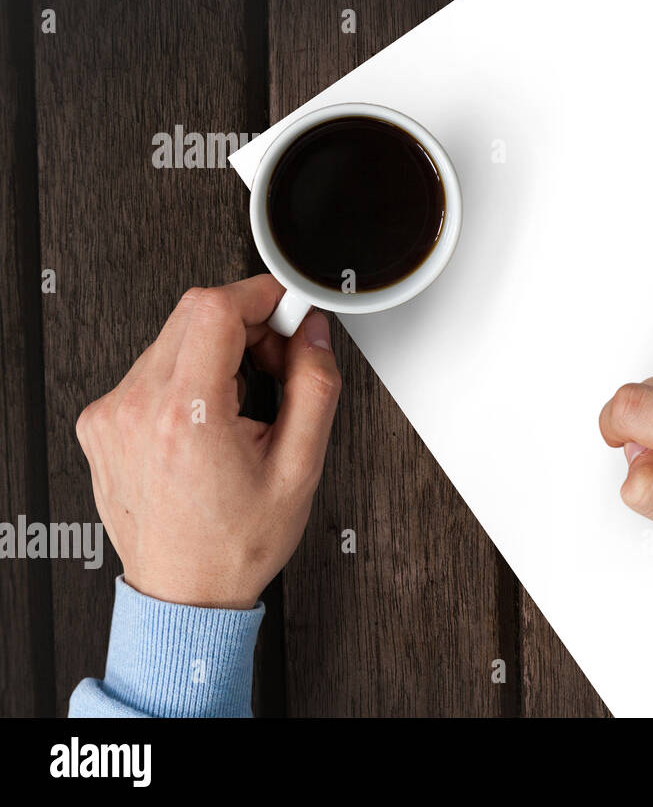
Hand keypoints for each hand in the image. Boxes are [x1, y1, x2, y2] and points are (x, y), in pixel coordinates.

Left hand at [75, 276, 340, 608]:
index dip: (260, 296)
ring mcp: (111, 415)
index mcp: (185, 417)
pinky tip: (209, 416)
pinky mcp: (101, 423)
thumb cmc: (235, 543)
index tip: (287, 309)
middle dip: (246, 324)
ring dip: (217, 351)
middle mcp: (136, 409)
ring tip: (243, 401)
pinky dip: (187, 376)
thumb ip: (314, 386)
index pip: (215, 308)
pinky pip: (150, 369)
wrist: (185, 592)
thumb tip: (312, 334)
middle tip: (276, 363)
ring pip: (172, 339)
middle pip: (193, 314)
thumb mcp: (300, 466)